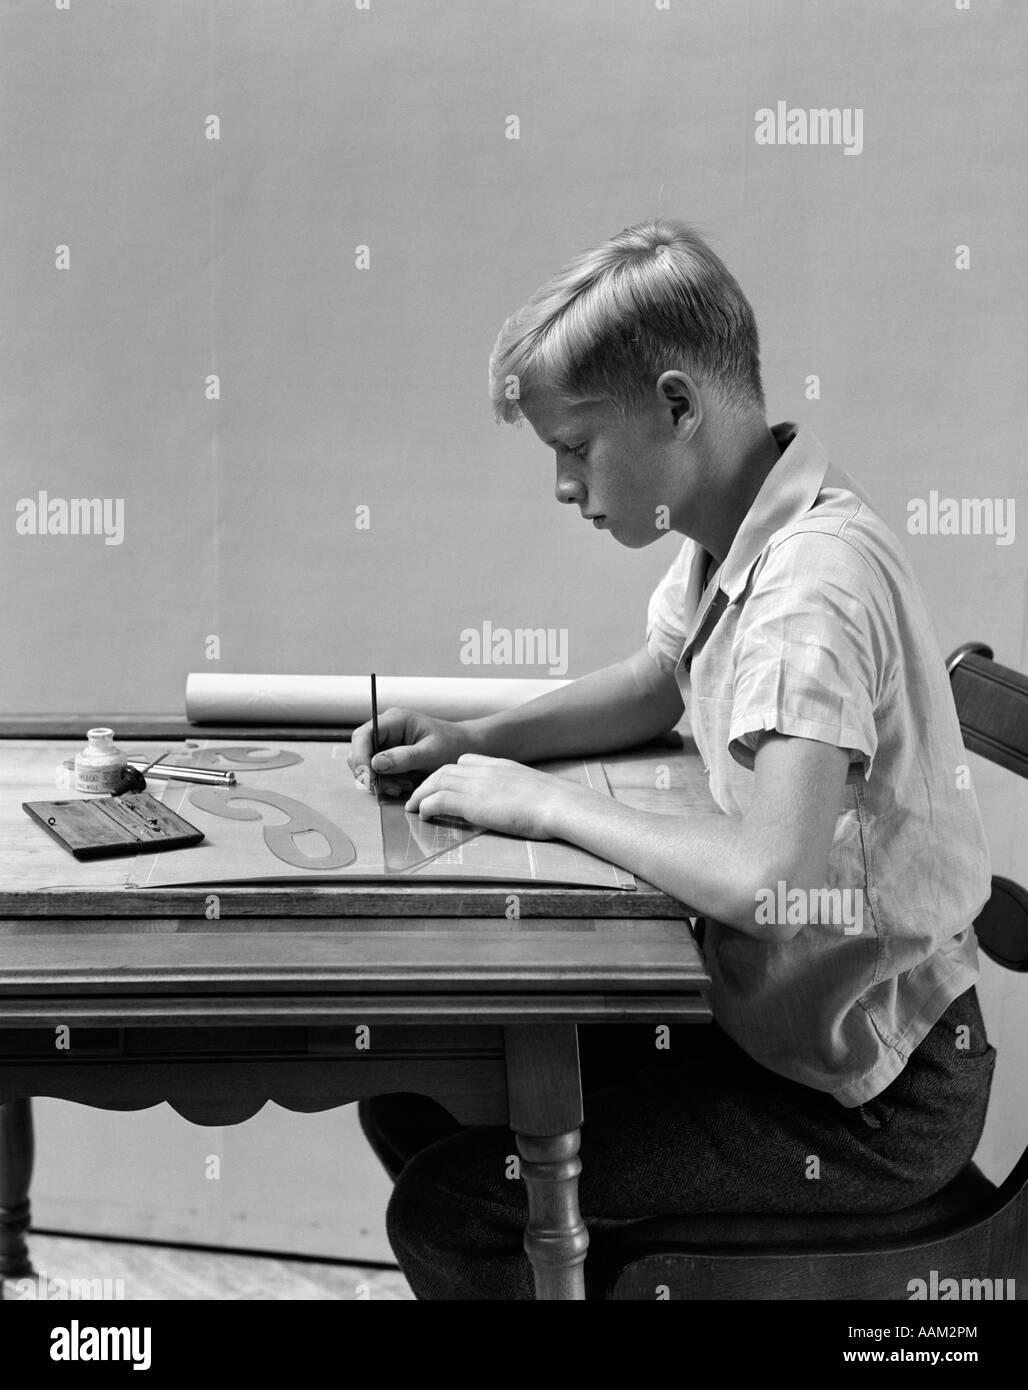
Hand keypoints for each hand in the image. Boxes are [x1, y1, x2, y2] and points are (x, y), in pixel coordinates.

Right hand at [347, 708, 479, 798]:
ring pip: (367, 766)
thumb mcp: (431, 753)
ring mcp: (385, 743)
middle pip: (359, 753)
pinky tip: (404, 786)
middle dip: (371, 774)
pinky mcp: (388, 757)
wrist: (464, 747)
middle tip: (393, 788)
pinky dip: (387, 783)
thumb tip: (376, 763)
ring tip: (404, 787)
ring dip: (381, 781)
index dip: (360, 758)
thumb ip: (404, 757)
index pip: (362, 736)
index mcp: (394, 720)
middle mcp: (385, 730)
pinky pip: (377, 773)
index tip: (370, 778)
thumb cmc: (452, 744)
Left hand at [404, 753, 579, 840]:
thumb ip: (520, 790)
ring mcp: (477, 785)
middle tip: (419, 794)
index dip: (449, 772)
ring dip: (421, 793)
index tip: (442, 782)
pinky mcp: (472, 804)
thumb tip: (523, 802)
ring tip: (413, 806)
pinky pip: (438, 800)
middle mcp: (485, 770)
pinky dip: (426, 806)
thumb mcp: (534, 788)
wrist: (559, 803)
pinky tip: (423, 815)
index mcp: (500, 765)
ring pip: (436, 782)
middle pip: (445, 769)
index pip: (465, 760)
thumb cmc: (556, 802)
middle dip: (429, 781)